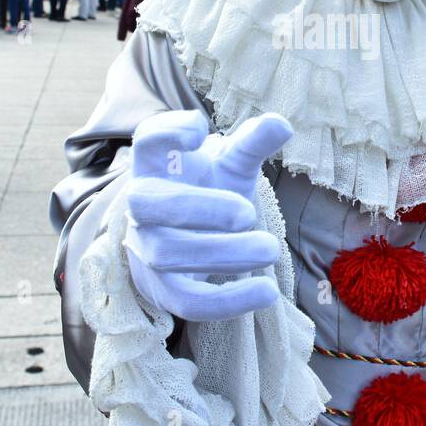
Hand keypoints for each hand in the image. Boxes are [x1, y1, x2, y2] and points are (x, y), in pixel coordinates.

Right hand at [122, 109, 292, 321]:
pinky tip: (268, 291)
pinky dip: (227, 301)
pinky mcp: (164, 290)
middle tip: (248, 212)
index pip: (147, 140)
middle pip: (148, 202)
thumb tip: (282, 123)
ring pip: (168, 254)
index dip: (167, 132)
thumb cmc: (208, 190)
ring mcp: (148, 248)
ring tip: (271, 248)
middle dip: (198, 208)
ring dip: (222, 252)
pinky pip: (187, 301)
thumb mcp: (231, 165)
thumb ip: (252, 144)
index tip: (201, 131)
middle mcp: (143, 206)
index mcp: (157, 165)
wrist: (189, 239)